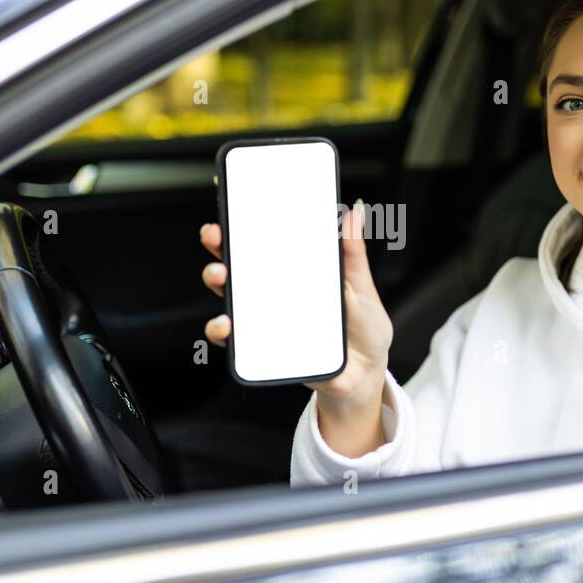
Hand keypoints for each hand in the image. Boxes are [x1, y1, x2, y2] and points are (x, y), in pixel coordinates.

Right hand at [198, 199, 392, 400]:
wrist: (366, 373)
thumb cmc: (363, 329)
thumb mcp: (361, 287)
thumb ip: (354, 253)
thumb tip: (355, 213)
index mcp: (297, 275)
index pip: (263, 245)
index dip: (243, 226)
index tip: (232, 209)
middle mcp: (275, 295)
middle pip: (238, 266)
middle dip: (219, 247)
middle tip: (217, 236)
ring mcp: (266, 321)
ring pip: (229, 298)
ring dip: (216, 283)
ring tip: (220, 276)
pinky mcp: (264, 349)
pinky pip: (234, 341)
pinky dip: (222, 331)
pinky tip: (227, 324)